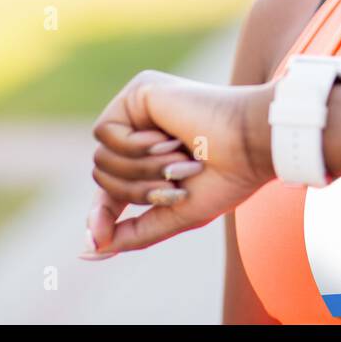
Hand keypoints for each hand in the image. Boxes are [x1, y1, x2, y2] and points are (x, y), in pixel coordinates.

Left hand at [81, 69, 274, 257]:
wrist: (251, 146)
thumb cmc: (226, 178)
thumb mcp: (175, 214)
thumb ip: (133, 232)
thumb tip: (89, 251)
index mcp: (155, 154)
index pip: (110, 185)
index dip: (103, 211)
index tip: (98, 236)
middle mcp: (144, 127)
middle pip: (102, 174)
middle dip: (138, 191)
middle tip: (177, 184)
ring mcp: (140, 108)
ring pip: (102, 157)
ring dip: (143, 171)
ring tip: (182, 160)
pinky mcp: (139, 91)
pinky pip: (106, 133)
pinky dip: (137, 148)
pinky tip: (170, 138)